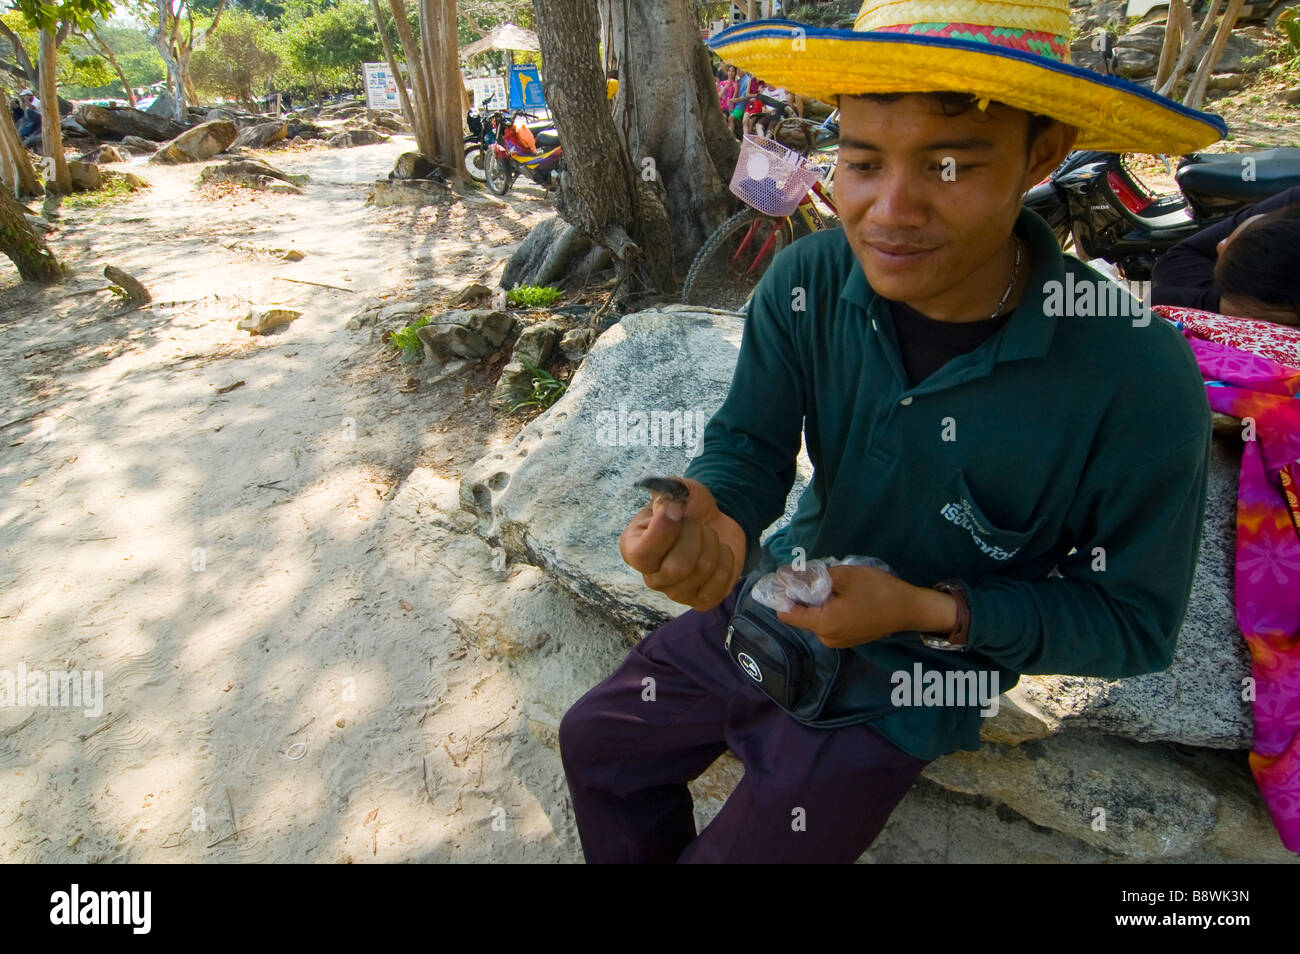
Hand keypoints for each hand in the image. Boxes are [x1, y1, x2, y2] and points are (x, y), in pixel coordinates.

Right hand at [619, 477, 746, 611]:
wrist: (713, 519)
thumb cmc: (688, 506)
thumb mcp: (674, 489)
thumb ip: (665, 492)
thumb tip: (668, 506)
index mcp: (633, 549)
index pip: (643, 554)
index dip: (664, 531)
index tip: (677, 510)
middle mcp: (651, 577)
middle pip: (678, 567)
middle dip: (696, 535)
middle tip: (696, 524)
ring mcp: (676, 592)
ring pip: (702, 571)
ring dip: (712, 544)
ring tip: (707, 535)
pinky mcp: (701, 600)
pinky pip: (719, 585)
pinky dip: (726, 561)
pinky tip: (720, 552)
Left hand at [776, 565, 956, 647]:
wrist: (910, 609)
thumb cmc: (879, 591)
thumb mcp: (846, 575)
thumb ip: (813, 576)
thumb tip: (786, 575)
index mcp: (823, 624)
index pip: (787, 614)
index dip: (783, 595)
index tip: (787, 578)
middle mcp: (826, 638)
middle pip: (801, 615)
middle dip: (804, 595)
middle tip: (817, 575)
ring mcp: (838, 641)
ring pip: (815, 617)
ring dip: (818, 601)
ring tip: (834, 584)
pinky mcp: (848, 639)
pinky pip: (828, 622)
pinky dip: (829, 608)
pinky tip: (843, 595)